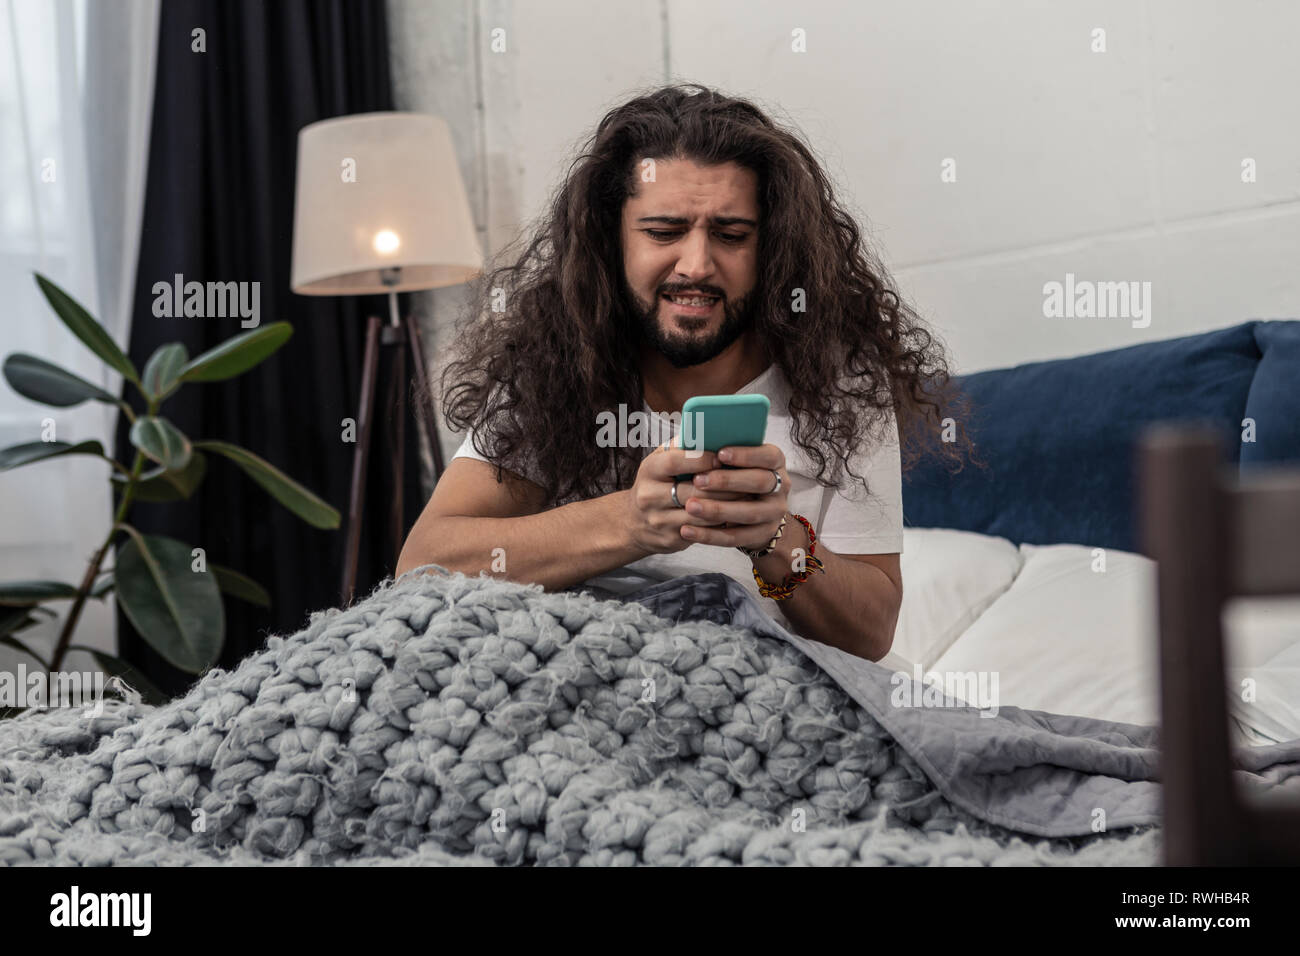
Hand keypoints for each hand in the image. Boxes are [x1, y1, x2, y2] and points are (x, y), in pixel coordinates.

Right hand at [622, 437, 751, 555]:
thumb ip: (682, 447)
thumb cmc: (656, 483)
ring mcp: (659, 521)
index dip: (702, 459)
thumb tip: (710, 432)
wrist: (633, 523)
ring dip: (728, 506)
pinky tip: (736, 514)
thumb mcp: (660, 461)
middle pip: (693, 490)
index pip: (676, 461)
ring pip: (702, 514)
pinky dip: (722, 523)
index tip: (723, 456)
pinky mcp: (671, 540)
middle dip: (724, 485)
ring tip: (748, 496)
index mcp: (649, 470)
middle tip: (748, 479)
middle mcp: (649, 496)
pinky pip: (703, 531)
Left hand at [678, 443, 789, 550]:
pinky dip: (710, 535)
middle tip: (697, 480)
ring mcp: (774, 512)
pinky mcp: (762, 534)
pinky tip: (687, 530)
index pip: (769, 456)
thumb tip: (694, 443)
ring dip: (717, 510)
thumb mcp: (734, 462)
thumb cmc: (736, 476)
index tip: (719, 454)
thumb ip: (720, 452)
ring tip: (690, 506)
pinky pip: (736, 537)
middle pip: (760, 482)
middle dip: (727, 481)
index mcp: (775, 462)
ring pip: (748, 512)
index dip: (746, 455)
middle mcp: (780, 486)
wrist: (754, 512)